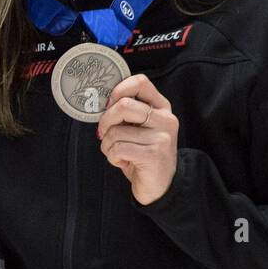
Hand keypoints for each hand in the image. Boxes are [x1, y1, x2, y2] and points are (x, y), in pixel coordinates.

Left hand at [96, 73, 177, 205]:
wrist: (159, 186)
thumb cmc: (142, 154)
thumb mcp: (138, 129)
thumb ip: (127, 113)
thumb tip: (102, 103)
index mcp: (161, 107)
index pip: (140, 82)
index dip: (118, 90)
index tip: (109, 105)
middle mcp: (165, 119)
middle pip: (124, 105)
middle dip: (106, 121)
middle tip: (104, 133)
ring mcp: (162, 137)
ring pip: (117, 131)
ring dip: (108, 145)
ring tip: (119, 153)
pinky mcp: (154, 155)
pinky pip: (118, 149)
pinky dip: (112, 157)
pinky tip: (123, 162)